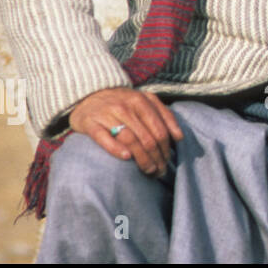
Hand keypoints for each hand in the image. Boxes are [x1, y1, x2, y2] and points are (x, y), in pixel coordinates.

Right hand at [68, 87, 183, 174]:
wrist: (88, 95)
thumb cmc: (122, 103)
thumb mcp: (144, 102)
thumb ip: (163, 115)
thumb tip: (179, 137)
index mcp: (141, 100)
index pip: (159, 129)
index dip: (166, 148)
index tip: (167, 162)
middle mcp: (125, 106)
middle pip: (147, 137)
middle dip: (156, 157)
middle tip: (159, 171)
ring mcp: (107, 114)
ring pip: (129, 139)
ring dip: (142, 158)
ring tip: (148, 171)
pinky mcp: (90, 123)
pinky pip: (104, 138)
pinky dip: (116, 149)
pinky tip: (126, 158)